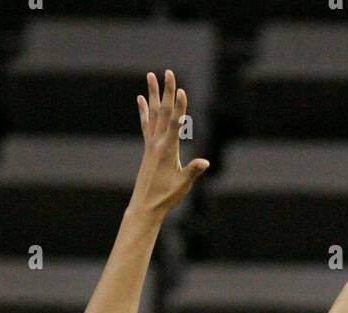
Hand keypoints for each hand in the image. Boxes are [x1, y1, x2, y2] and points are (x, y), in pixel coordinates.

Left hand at [131, 70, 208, 218]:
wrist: (145, 205)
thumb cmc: (166, 197)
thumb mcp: (183, 185)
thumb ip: (193, 171)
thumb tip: (205, 162)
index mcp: (168, 150)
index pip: (175, 124)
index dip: (180, 106)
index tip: (182, 90)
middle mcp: (157, 143)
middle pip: (163, 112)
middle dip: (167, 92)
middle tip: (168, 72)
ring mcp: (151, 144)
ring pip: (153, 114)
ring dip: (153, 94)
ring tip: (151, 75)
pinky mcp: (148, 148)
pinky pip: (146, 125)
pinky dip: (144, 111)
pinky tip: (142, 99)